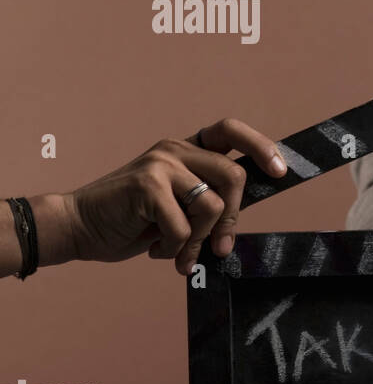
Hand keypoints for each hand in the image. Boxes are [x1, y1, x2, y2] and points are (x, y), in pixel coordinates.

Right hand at [63, 118, 286, 274]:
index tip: (280, 171)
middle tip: (219, 247)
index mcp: (186, 150)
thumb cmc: (133, 221)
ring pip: (211, 205)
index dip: (261, 147)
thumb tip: (243, 214)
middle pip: (234, 177)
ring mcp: (160, 165)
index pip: (231, 131)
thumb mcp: (179, 206)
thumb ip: (208, 200)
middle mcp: (174, 150)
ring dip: (198, 240)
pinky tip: (156, 250)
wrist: (80, 228)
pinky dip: (174, 250)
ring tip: (178, 252)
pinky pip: (183, 228)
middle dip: (230, 220)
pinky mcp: (147, 186)